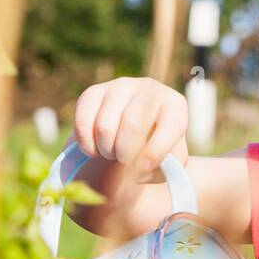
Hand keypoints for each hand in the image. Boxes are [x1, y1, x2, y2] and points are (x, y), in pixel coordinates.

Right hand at [73, 77, 188, 182]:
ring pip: (105, 126)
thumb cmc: (153, 149)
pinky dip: (87, 145)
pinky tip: (95, 149)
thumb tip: (141, 167)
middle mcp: (150, 89)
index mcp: (175, 106)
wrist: (130, 134)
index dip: (154, 154)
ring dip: (106, 151)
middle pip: (133, 125)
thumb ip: (165, 168)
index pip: (170, 127)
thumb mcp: (168, 160)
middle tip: (125, 161)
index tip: (141, 171)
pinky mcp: (93, 91)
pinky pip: (83, 123)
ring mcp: (120, 86)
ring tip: (113, 153)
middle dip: (126, 154)